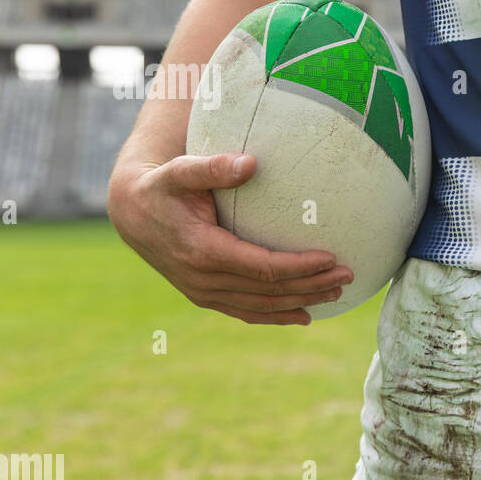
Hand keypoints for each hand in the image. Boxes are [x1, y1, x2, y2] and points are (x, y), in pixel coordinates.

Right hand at [108, 152, 351, 324]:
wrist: (132, 213)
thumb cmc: (162, 186)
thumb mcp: (180, 170)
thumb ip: (212, 167)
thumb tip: (251, 162)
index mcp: (202, 250)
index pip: (263, 267)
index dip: (299, 266)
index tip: (331, 257)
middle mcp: (203, 279)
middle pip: (269, 291)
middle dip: (311, 285)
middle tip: (348, 276)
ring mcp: (203, 293)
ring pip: (261, 307)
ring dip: (301, 302)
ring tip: (337, 294)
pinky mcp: (205, 297)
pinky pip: (247, 313)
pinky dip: (277, 317)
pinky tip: (305, 315)